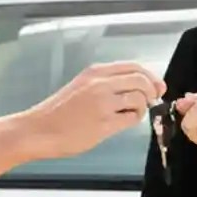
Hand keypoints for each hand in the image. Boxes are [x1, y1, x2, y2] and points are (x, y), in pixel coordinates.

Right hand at [25, 62, 165, 158]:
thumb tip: (135, 86)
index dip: (150, 76)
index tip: (157, 86)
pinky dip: (133, 120)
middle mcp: (100, 84)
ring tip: (130, 115)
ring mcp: (103, 103)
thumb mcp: (81, 86)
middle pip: (141, 80)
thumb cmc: (59, 111)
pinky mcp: (104, 124)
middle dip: (152, 90)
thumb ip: (105, 83)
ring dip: (141, 108)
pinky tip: (123, 123)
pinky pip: (131, 119)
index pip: (134, 66)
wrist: (39, 129)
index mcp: (95, 72)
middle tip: (152, 101)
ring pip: (139, 99)